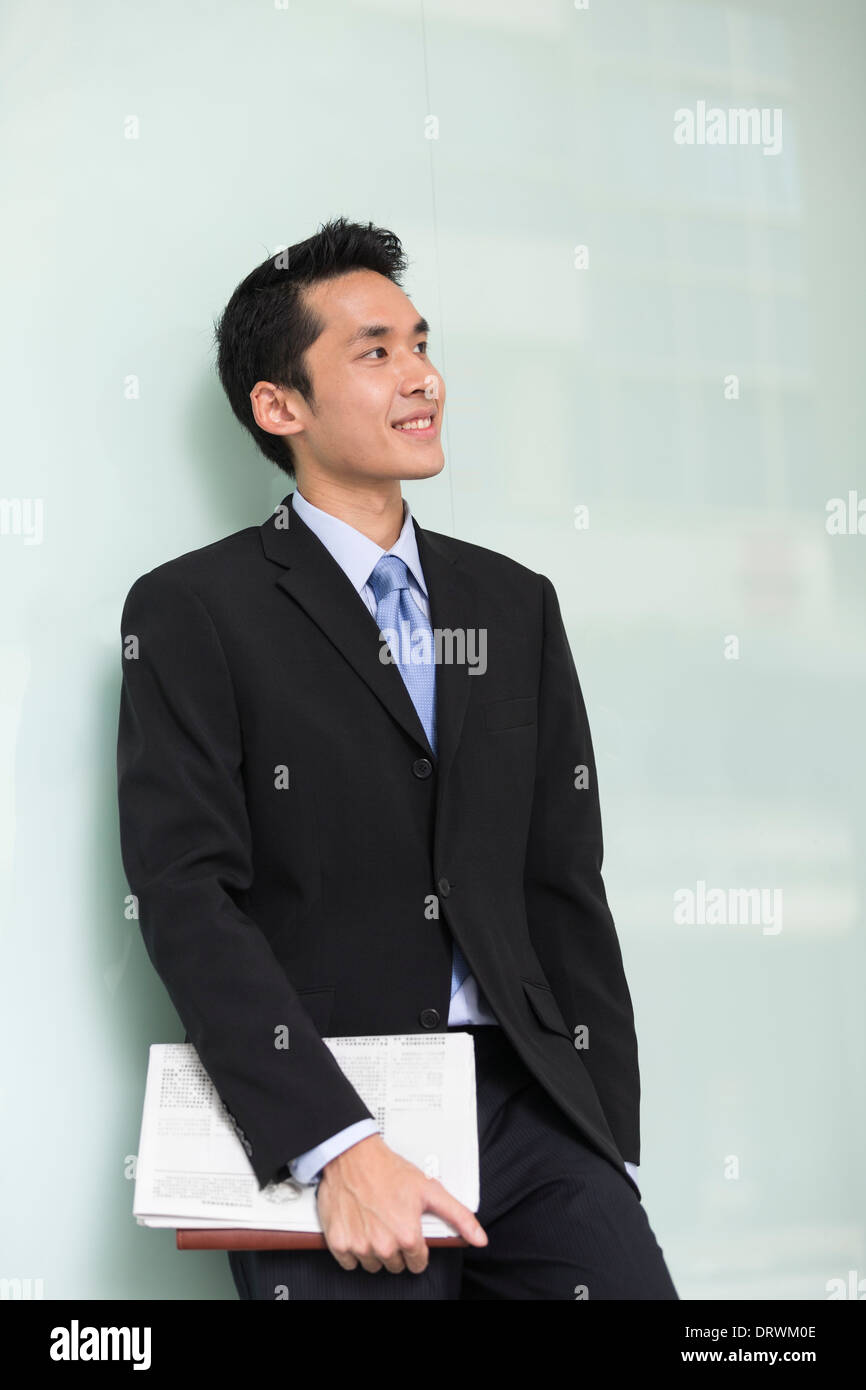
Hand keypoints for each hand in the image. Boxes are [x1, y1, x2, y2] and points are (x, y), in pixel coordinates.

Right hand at [315, 1133, 487, 1274]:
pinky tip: (359, 1228)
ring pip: (373, 1265)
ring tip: (375, 1223)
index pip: (418, 1264)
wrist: (353, 1156)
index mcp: (407, 1236)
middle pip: (395, 1266)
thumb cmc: (389, 1170)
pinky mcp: (339, 1242)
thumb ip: (459, 1217)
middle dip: (396, 1248)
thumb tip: (479, 1238)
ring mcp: (359, 1246)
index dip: (416, 1248)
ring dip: (375, 1250)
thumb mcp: (431, 1190)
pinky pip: (349, 1262)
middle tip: (392, 1223)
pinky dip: (352, 1249)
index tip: (410, 1233)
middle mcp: (383, 1245)